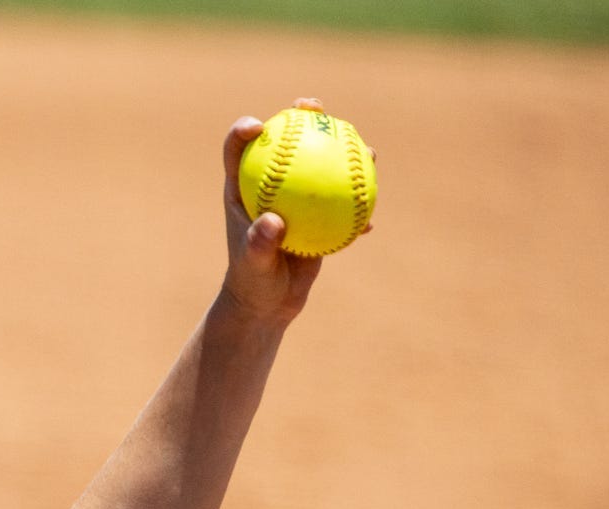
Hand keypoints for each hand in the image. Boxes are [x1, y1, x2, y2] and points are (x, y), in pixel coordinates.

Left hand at [219, 99, 359, 327]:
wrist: (267, 301)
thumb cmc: (251, 281)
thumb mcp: (252, 265)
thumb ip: (258, 243)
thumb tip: (273, 221)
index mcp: (244, 190)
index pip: (238, 151)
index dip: (244, 130)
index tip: (258, 126)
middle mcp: (272, 185)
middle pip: (287, 141)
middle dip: (302, 116)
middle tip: (315, 107)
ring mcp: (298, 197)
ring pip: (323, 164)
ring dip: (347, 151)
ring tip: (367, 152)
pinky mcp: (320, 214)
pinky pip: (343, 202)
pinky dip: (359, 205)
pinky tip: (370, 213)